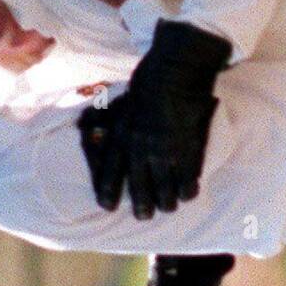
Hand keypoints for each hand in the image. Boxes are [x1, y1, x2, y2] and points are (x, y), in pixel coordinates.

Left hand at [76, 22, 231, 219]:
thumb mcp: (124, 98)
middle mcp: (140, 147)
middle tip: (145, 216)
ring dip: (167, 201)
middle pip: (140, 185)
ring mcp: (165, 150)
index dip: (108, 190)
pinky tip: (189, 194)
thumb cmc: (151, 77)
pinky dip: (188, 188)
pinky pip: (188, 177)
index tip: (106, 206)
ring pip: (165, 186)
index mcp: (122, 134)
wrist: (178, 68)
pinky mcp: (188, 148)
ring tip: (170, 207)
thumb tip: (96, 126)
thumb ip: (116, 118)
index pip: (111, 170)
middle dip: (143, 204)